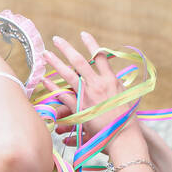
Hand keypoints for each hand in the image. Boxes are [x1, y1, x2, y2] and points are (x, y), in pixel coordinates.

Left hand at [42, 31, 134, 148]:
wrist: (124, 137)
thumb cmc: (127, 119)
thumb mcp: (125, 97)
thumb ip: (115, 85)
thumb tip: (112, 77)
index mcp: (111, 80)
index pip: (100, 57)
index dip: (91, 44)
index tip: (83, 34)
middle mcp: (99, 85)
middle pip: (80, 61)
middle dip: (67, 48)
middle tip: (57, 39)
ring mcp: (88, 96)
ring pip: (68, 75)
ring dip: (56, 62)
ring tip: (45, 54)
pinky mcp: (79, 109)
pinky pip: (63, 95)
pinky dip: (53, 86)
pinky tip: (44, 79)